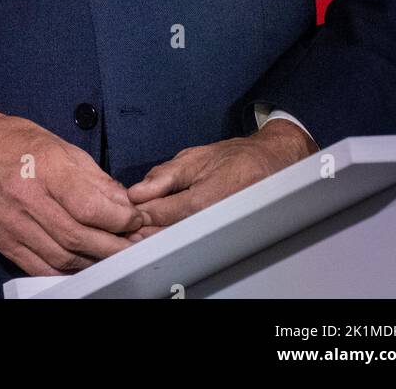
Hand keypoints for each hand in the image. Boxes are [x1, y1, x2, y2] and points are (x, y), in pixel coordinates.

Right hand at [0, 98, 147, 275]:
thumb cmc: (17, 142)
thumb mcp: (61, 146)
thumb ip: (94, 178)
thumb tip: (123, 205)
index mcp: (43, 167)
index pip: (89, 206)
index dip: (120, 219)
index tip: (135, 220)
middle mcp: (25, 198)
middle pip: (78, 236)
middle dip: (113, 246)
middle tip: (134, 245)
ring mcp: (12, 224)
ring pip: (63, 257)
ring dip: (94, 261)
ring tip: (115, 255)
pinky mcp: (4, 243)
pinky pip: (42, 268)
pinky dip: (68, 270)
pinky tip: (85, 263)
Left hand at [124, 118, 318, 242]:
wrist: (270, 163)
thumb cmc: (234, 157)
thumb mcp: (194, 158)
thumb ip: (164, 176)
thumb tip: (137, 193)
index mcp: (204, 199)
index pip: (161, 214)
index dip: (139, 213)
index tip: (125, 210)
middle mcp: (212, 221)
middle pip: (168, 232)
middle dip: (147, 227)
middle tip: (131, 221)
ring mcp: (219, 231)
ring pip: (180, 237)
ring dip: (160, 232)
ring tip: (146, 223)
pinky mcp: (224, 235)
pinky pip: (193, 237)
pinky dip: (176, 232)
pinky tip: (167, 226)